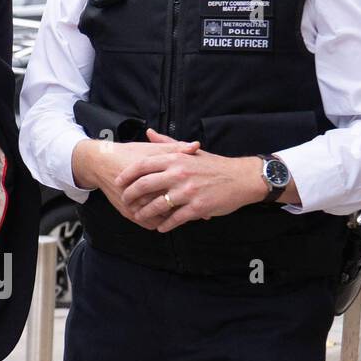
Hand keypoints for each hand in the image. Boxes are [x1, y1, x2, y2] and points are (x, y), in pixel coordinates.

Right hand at [72, 128, 200, 221]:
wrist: (101, 163)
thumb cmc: (128, 154)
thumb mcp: (152, 150)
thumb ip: (174, 148)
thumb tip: (196, 145)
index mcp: (151, 175)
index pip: (176, 188)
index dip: (193, 192)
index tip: (207, 193)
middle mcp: (142, 193)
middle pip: (169, 206)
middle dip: (187, 209)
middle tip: (204, 211)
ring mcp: (134, 205)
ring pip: (159, 218)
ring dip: (173, 219)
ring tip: (188, 216)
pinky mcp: (128, 213)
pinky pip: (148, 223)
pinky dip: (160, 223)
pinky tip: (169, 220)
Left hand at [120, 137, 267, 231]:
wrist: (241, 178)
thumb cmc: (214, 165)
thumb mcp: (190, 151)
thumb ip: (167, 144)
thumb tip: (149, 133)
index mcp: (176, 158)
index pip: (143, 165)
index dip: (127, 175)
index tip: (118, 182)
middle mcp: (179, 173)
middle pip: (144, 186)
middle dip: (130, 196)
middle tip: (126, 202)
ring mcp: (188, 191)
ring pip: (156, 205)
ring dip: (145, 213)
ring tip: (140, 217)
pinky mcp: (197, 207)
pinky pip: (174, 219)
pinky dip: (165, 225)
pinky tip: (160, 227)